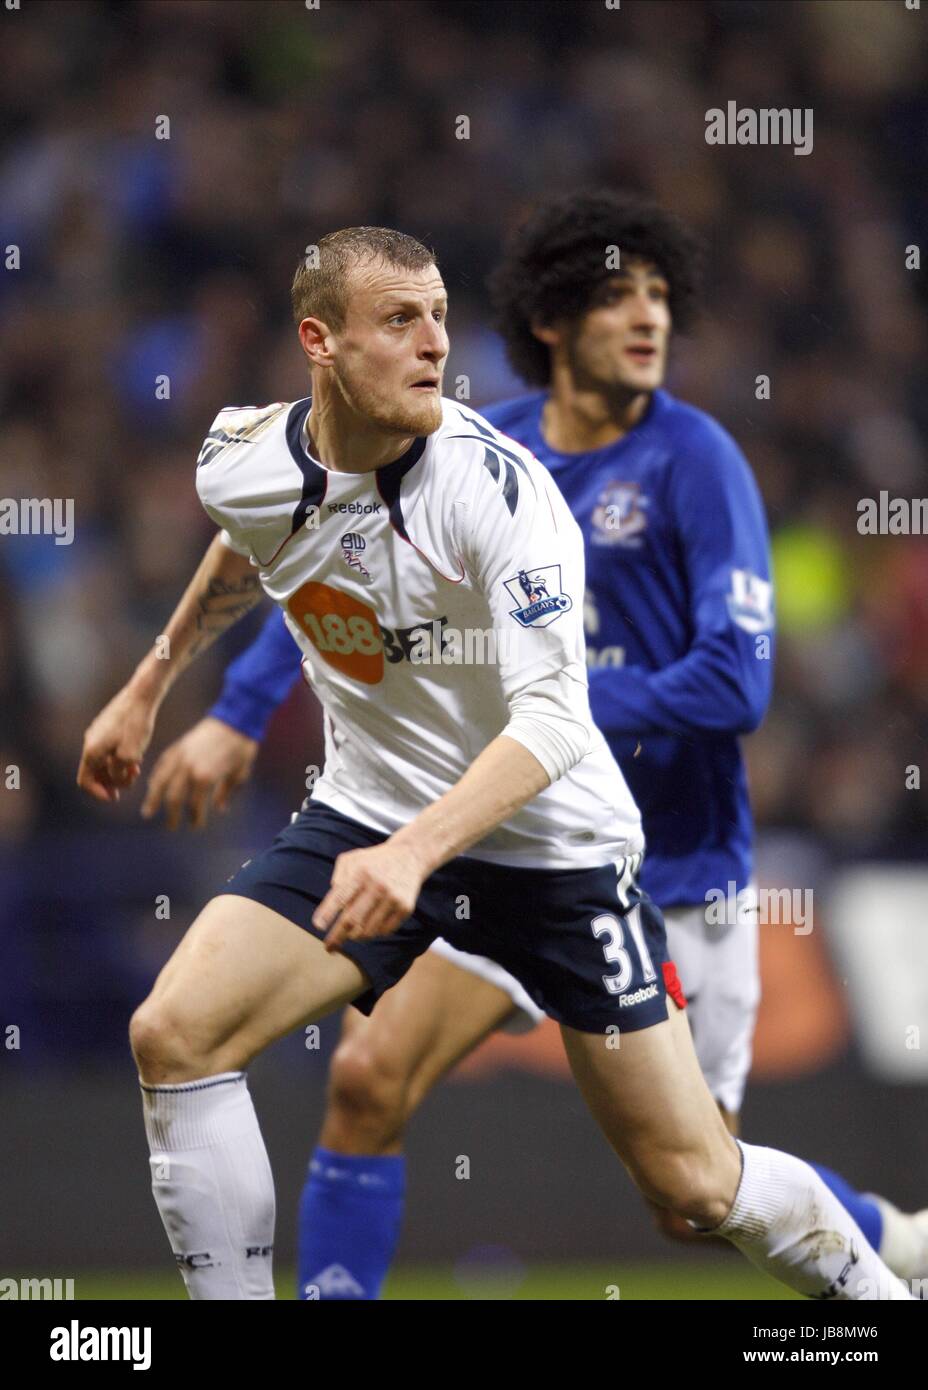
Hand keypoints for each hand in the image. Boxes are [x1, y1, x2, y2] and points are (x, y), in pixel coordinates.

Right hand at [77, 680, 159, 802]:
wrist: (142, 694)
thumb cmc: (136, 724)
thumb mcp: (130, 756)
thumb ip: (119, 774)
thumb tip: (116, 779)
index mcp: (92, 751)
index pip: (85, 781)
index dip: (98, 793)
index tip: (115, 797)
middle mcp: (90, 741)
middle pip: (93, 772)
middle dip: (110, 782)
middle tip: (130, 783)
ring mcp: (98, 732)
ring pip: (102, 760)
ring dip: (117, 770)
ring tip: (135, 771)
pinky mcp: (107, 726)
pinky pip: (108, 749)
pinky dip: (119, 758)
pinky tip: (136, 758)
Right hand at [141, 717, 258, 829]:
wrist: (236, 718)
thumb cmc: (241, 747)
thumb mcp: (239, 774)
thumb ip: (226, 792)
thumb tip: (219, 808)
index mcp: (205, 777)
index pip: (195, 804)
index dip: (195, 817)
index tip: (196, 826)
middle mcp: (189, 768)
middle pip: (174, 797)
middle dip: (172, 814)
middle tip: (171, 827)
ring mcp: (181, 756)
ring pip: (160, 781)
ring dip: (153, 798)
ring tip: (148, 812)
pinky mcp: (179, 746)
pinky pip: (162, 764)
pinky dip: (156, 776)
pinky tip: (153, 785)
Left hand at [314, 839, 427, 951]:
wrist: (410, 857)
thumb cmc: (373, 861)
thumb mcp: (353, 858)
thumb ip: (339, 877)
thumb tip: (332, 905)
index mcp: (361, 872)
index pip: (340, 897)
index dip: (327, 914)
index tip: (318, 926)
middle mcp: (377, 885)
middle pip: (352, 920)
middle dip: (337, 937)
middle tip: (329, 948)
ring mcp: (392, 898)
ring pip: (368, 930)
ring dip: (356, 935)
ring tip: (352, 932)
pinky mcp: (405, 908)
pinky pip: (384, 931)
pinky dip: (374, 932)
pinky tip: (371, 924)